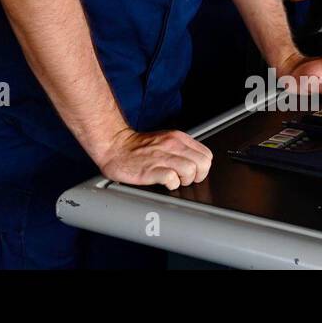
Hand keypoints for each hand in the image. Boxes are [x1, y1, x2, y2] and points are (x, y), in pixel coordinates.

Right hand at [94, 127, 212, 190]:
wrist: (114, 147)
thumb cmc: (137, 147)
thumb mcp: (164, 139)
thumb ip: (181, 148)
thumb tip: (196, 162)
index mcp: (177, 138)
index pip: (207, 154)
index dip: (203, 167)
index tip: (194, 172)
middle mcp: (171, 145)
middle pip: (203, 164)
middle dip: (198, 176)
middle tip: (186, 178)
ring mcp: (161, 157)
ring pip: (191, 170)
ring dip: (185, 180)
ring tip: (174, 180)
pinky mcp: (151, 169)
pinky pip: (172, 179)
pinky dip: (171, 184)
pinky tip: (164, 182)